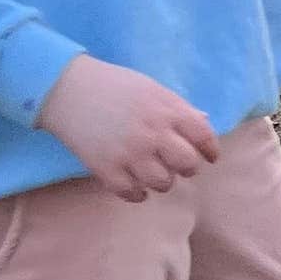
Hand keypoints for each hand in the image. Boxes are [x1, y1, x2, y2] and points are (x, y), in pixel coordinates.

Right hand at [38, 55, 219, 202]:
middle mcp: (153, 134)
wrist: (70, 90)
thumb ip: (180, 108)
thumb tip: (205, 122)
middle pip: (187, 165)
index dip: (210, 150)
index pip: (203, 137)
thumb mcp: (155, 89)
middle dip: (188, 168)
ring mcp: (129, 153)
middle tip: (180, 166)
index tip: (209, 157)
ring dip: (163, 181)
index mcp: (168, 111)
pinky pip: (131, 193)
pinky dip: (138, 193)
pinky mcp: (105, 168)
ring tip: (155, 174)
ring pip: (162, 183)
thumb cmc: (116, 86)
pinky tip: (136, 186)